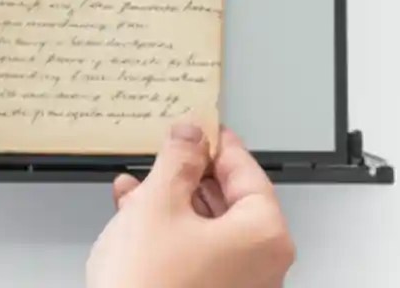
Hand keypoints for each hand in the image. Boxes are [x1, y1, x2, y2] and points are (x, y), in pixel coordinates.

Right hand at [87, 125, 295, 287]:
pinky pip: (195, 255)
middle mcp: (262, 265)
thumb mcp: (158, 205)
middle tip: (166, 154)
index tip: (202, 127)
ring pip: (207, 229)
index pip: (247, 171)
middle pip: (229, 201)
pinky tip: (134, 216)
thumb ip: (177, 160)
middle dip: (189, 176)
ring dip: (171, 203)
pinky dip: (168, 233)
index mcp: (265, 234)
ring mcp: (238, 287)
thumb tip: (189, 135)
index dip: (218, 144)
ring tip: (138, 185)